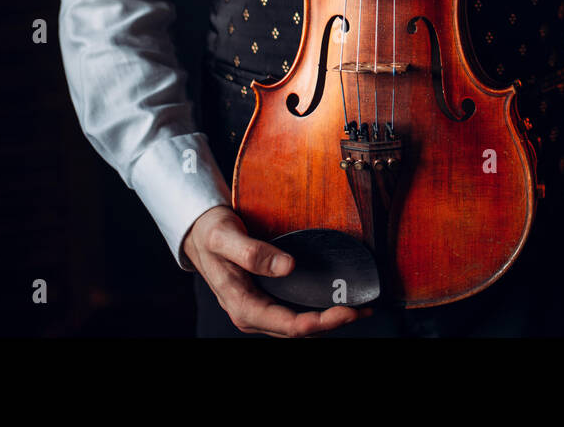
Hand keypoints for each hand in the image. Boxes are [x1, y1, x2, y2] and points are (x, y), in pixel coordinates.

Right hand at [182, 205, 361, 336]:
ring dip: (330, 319)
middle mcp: (254, 314)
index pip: (288, 326)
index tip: (345, 311)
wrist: (199, 232)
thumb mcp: (224, 237)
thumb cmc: (210, 234)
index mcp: (243, 306)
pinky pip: (298, 311)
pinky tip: (339, 299)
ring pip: (301, 324)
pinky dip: (320, 309)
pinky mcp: (270, 299)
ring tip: (361, 308)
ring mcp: (262, 308)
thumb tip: (287, 265)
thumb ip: (252, 252)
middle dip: (333, 322)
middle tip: (364, 309)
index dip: (320, 322)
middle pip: (299, 330)